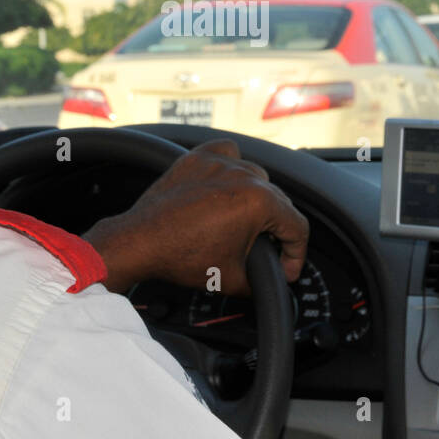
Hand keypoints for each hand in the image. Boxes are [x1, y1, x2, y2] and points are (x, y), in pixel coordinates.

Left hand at [82, 140, 309, 295]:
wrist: (140, 241)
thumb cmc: (181, 256)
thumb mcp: (233, 279)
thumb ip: (263, 281)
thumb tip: (272, 283)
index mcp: (259, 202)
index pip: (297, 227)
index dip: (296, 254)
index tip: (286, 268)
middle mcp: (244, 175)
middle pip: (280, 202)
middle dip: (276, 230)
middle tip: (266, 252)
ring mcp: (221, 162)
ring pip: (256, 177)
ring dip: (256, 199)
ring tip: (244, 222)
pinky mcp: (200, 158)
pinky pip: (230, 155)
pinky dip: (233, 168)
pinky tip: (228, 185)